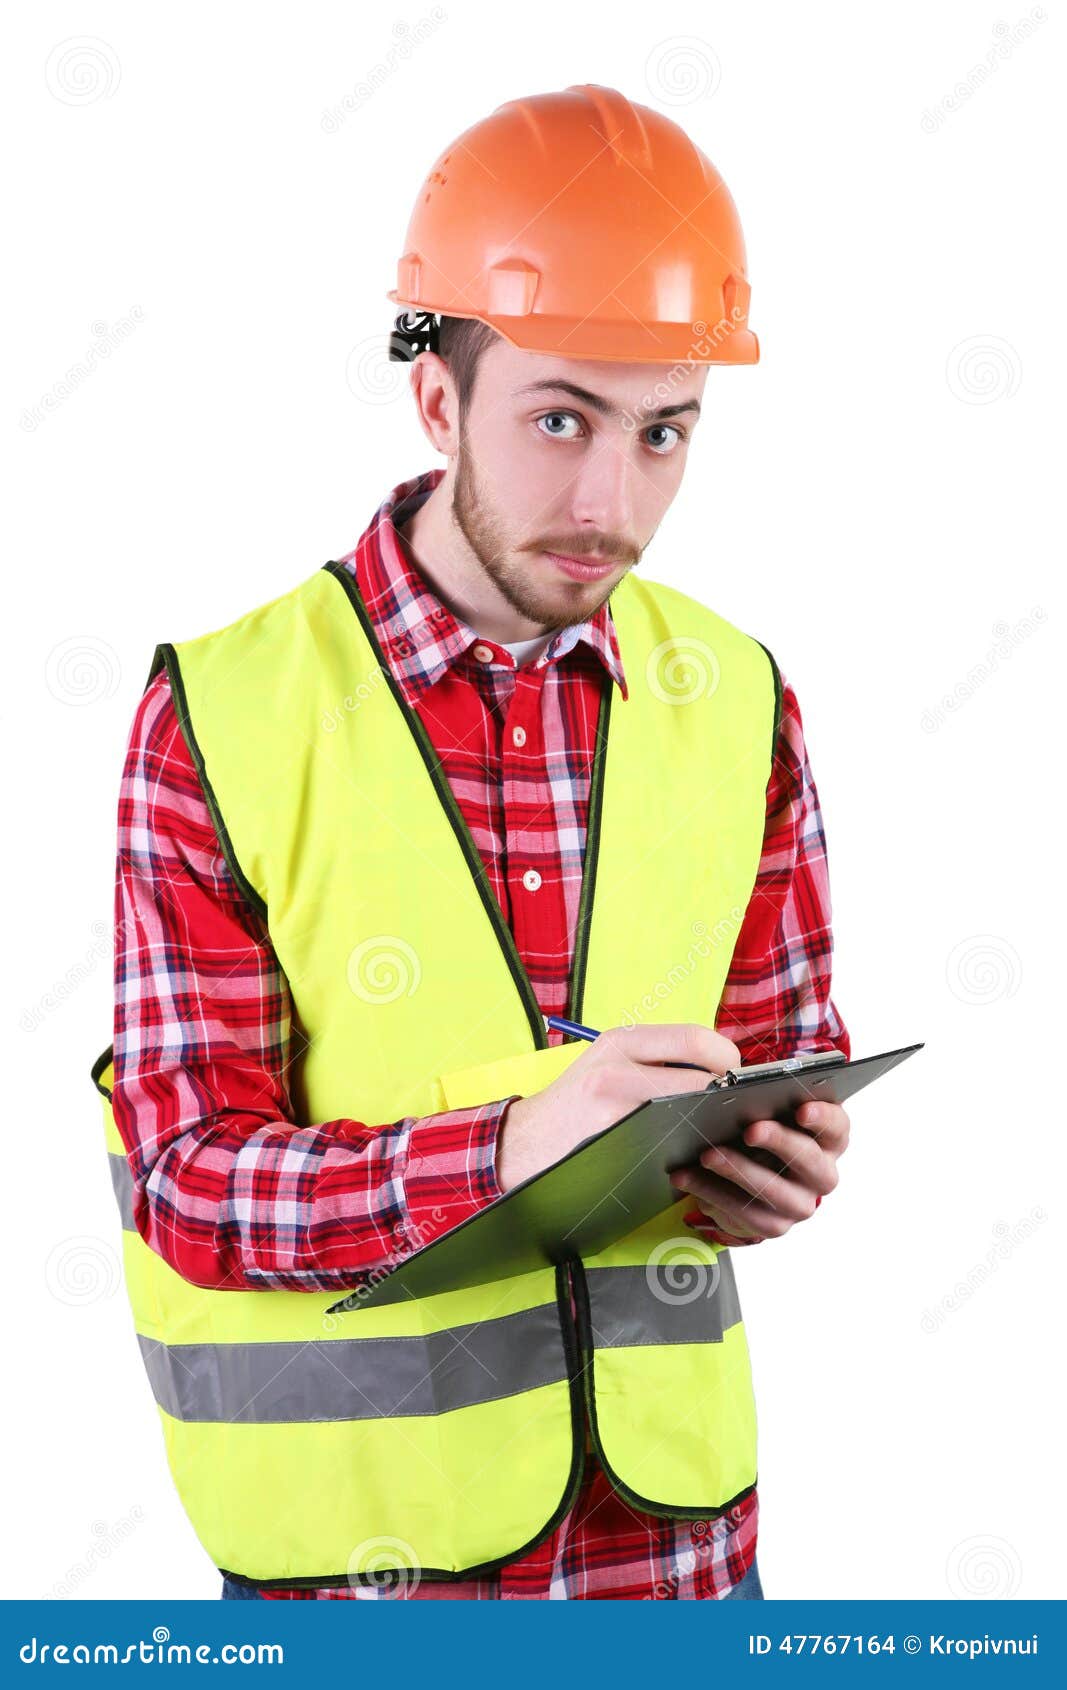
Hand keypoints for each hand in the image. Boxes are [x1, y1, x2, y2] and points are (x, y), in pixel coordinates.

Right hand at [496, 1022, 741, 1191]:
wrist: (526, 1143)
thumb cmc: (578, 1102)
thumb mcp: (609, 1061)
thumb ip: (658, 1058)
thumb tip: (724, 1066)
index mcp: (620, 1040)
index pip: (696, 1037)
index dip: (726, 1057)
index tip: (732, 1073)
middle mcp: (617, 1069)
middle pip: (702, 1077)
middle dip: (726, 1095)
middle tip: (729, 1107)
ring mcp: (615, 1110)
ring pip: (692, 1113)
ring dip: (709, 1123)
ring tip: (707, 1128)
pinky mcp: (615, 1146)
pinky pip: (671, 1145)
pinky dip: (686, 1148)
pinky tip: (682, 1151)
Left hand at [669, 1098, 850, 1239]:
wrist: (751, 1172)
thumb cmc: (761, 1129)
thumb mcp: (769, 1113)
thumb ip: (765, 1102)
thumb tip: (737, 1094)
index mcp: (829, 1139)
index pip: (836, 1126)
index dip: (822, 1117)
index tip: (802, 1109)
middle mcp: (822, 1174)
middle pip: (808, 1159)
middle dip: (778, 1142)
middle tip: (750, 1129)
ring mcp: (801, 1203)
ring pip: (775, 1191)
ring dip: (738, 1171)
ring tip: (706, 1155)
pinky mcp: (775, 1225)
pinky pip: (745, 1213)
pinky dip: (711, 1193)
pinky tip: (686, 1177)